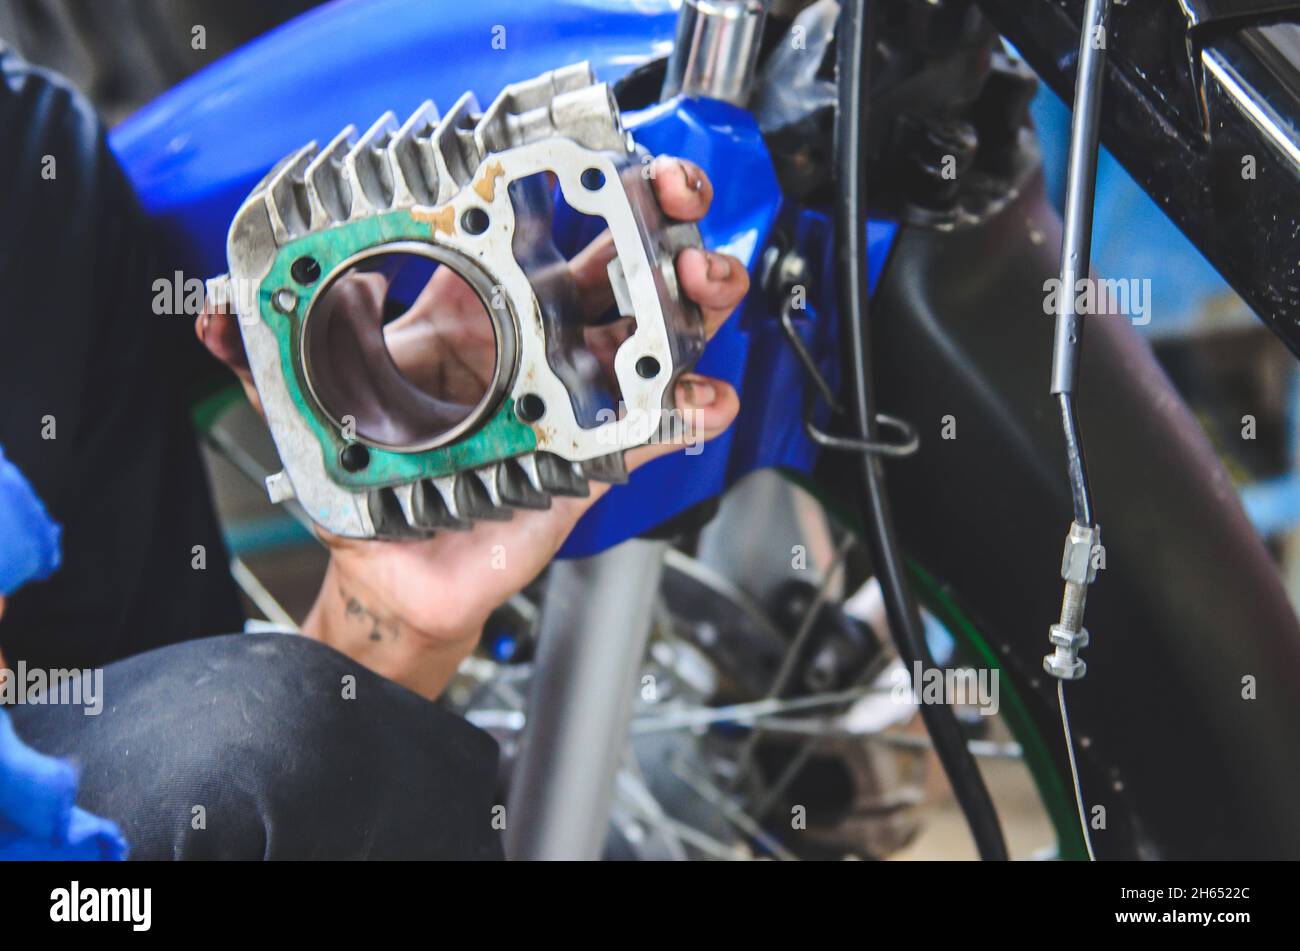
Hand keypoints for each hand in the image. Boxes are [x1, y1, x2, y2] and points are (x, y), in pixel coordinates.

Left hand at [199, 157, 747, 697]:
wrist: (400, 579)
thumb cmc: (369, 493)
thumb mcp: (313, 415)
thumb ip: (263, 360)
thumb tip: (205, 310)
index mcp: (462, 317)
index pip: (520, 232)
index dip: (560, 189)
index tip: (585, 163)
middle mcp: (526, 347)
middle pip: (605, 271)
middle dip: (650, 229)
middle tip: (674, 208)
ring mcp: (568, 398)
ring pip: (644, 335)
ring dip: (686, 303)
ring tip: (705, 286)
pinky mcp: (594, 456)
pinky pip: (650, 427)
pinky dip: (686, 412)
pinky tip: (704, 398)